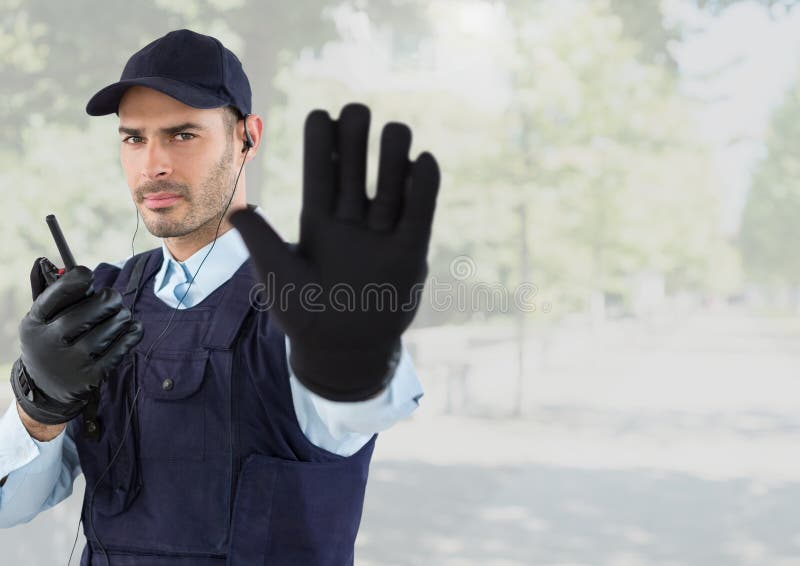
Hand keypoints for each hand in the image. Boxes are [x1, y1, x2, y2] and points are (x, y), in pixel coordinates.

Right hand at [11, 259, 143, 424]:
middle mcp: (51, 341)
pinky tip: (132, 327)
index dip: (78, 279)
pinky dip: (133, 332)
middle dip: (111, 298)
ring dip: (123, 316)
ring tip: (119, 316)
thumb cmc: (51, 340)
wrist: (47, 389)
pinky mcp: (92, 375)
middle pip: (97, 306)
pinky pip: (124, 345)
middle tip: (112, 299)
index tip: (88, 276)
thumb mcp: (40, 319)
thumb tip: (59, 264)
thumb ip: (51, 292)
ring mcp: (72, 361)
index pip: (59, 292)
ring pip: (115, 323)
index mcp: (35, 322)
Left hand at [231, 103, 438, 400]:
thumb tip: (237, 210)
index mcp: (318, 222)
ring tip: (394, 128)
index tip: (321, 115)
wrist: (343, 353)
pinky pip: (420, 214)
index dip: (321, 145)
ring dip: (392, 157)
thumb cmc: (304, 318)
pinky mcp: (410, 252)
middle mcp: (350, 222)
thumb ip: (262, 243)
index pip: (320, 173)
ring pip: (390, 186)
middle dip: (356, 141)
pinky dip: (424, 189)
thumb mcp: (278, 278)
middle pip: (355, 171)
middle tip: (357, 110)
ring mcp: (382, 235)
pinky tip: (423, 161)